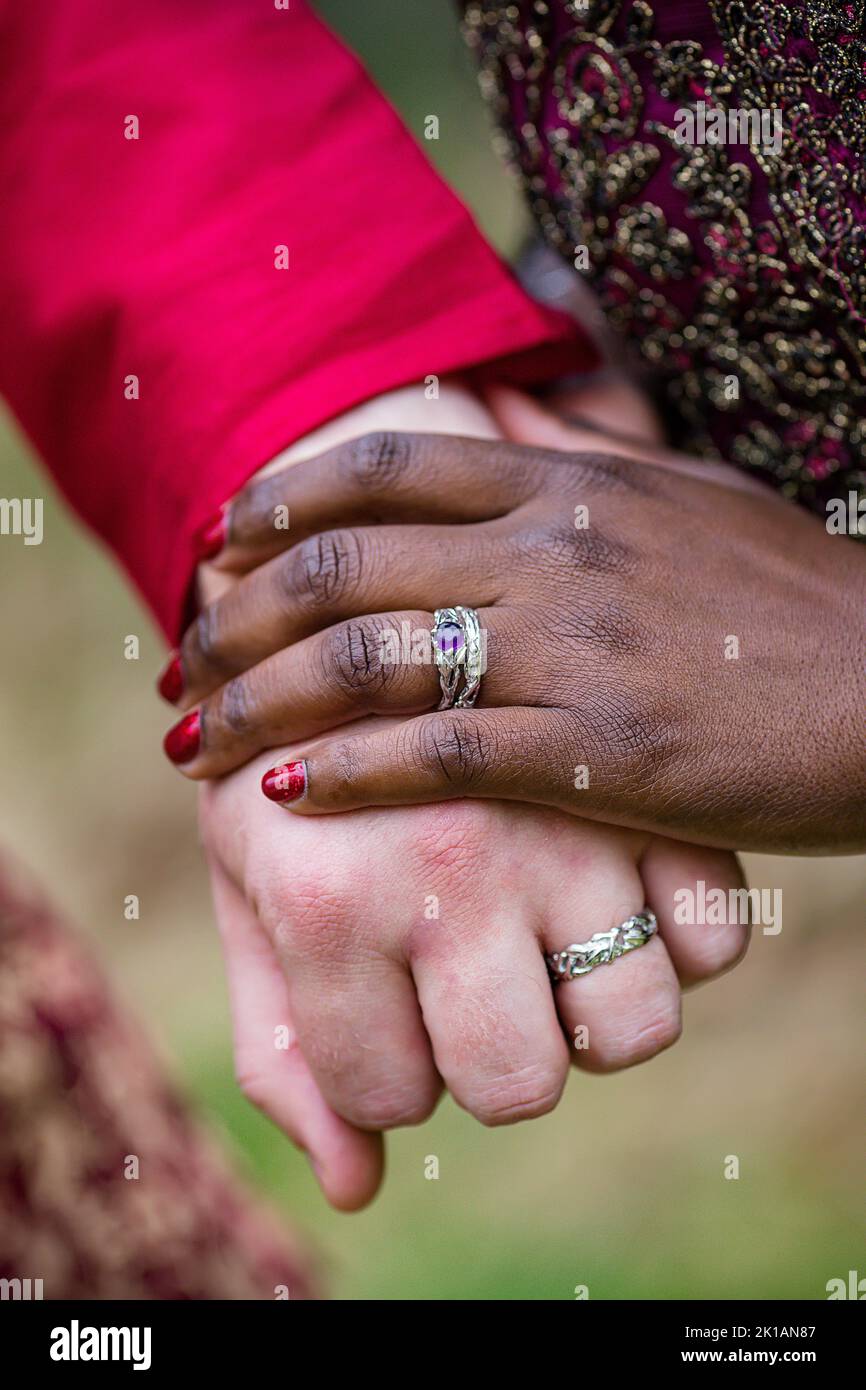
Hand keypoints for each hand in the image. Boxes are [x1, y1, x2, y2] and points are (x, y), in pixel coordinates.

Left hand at [167, 407, 864, 851]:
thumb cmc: (792, 601)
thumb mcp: (687, 502)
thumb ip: (586, 473)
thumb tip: (508, 438)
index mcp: (572, 486)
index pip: (386, 469)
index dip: (281, 503)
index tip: (222, 543)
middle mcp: (556, 552)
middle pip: (344, 568)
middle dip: (238, 617)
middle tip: (185, 662)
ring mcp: (576, 650)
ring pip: (369, 663)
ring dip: (262, 702)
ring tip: (200, 740)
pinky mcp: (601, 752)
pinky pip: (437, 757)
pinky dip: (344, 776)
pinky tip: (288, 798)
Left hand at [202, 731, 747, 1208]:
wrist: (355, 607)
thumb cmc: (289, 770)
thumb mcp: (249, 890)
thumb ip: (280, 1045)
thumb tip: (357, 1187)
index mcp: (328, 899)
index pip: (389, 1097)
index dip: (384, 1069)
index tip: (381, 1008)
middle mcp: (452, 869)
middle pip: (519, 1087)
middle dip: (487, 1060)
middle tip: (469, 985)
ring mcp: (561, 825)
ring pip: (633, 1029)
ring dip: (588, 1013)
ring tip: (545, 943)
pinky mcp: (646, 790)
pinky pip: (715, 940)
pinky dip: (676, 940)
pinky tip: (614, 894)